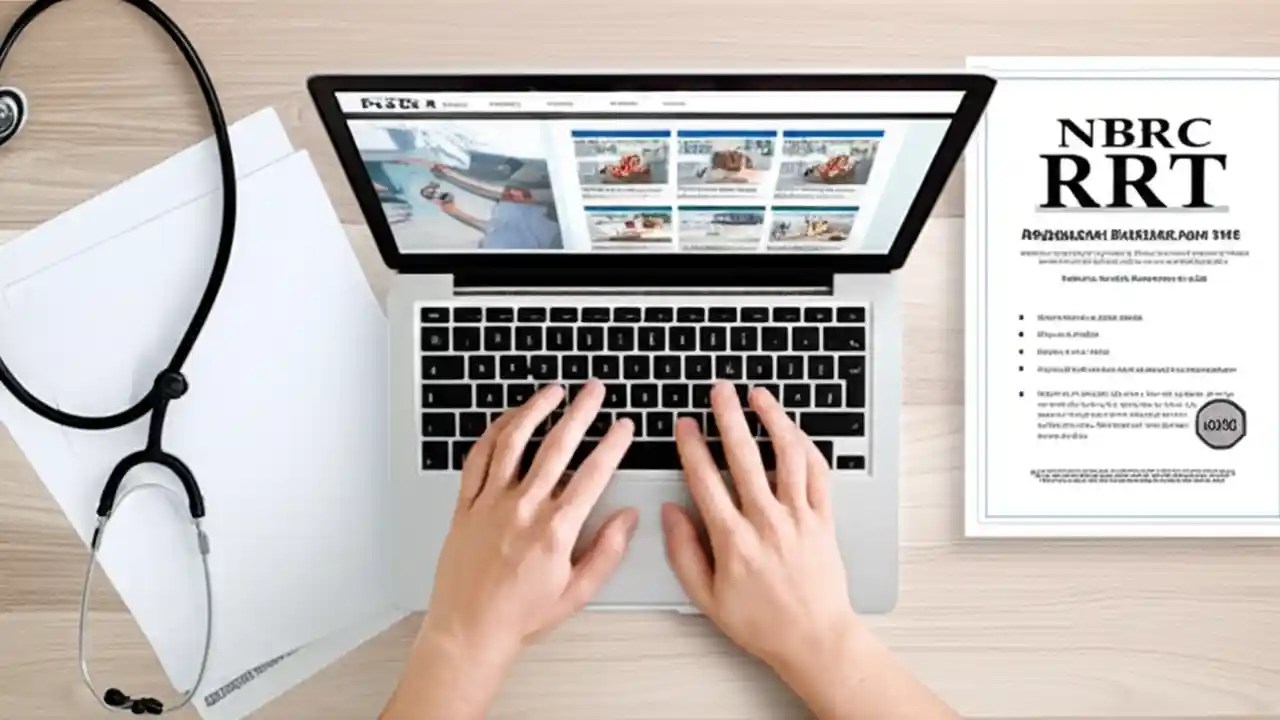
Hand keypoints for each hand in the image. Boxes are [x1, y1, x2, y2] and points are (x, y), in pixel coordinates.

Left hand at [383, 381, 636, 718]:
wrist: (468, 631)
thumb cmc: (519, 617)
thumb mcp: (576, 592)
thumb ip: (607, 552)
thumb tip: (628, 519)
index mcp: (555, 531)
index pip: (593, 474)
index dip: (613, 445)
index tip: (623, 427)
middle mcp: (522, 510)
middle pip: (557, 446)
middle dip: (581, 412)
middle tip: (594, 391)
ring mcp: (490, 504)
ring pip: (515, 442)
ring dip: (536, 410)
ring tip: (553, 391)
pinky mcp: (465, 505)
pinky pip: (478, 458)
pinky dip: (494, 432)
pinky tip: (508, 419)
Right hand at [663, 382, 856, 675]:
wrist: (815, 638)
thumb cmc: (760, 623)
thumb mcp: (706, 597)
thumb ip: (683, 552)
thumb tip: (670, 512)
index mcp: (733, 541)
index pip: (705, 480)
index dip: (691, 446)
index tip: (684, 425)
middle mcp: (767, 522)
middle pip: (745, 456)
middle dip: (728, 416)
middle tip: (719, 391)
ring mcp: (799, 517)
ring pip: (787, 455)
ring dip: (772, 419)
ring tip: (758, 395)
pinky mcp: (823, 518)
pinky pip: (817, 472)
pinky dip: (805, 445)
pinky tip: (793, 430)